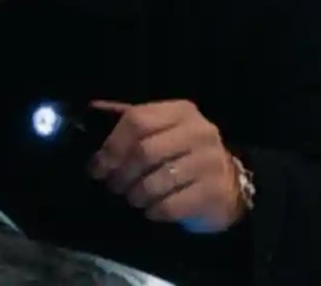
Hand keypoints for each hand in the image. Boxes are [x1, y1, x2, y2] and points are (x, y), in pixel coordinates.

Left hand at [87, 99, 244, 232]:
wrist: (229, 185)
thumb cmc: (184, 154)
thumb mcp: (161, 129)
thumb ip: (130, 119)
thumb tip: (92, 109)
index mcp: (180, 111)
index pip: (137, 120)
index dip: (111, 146)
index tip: (97, 167)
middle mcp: (199, 132)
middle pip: (144, 151)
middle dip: (121, 174)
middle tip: (113, 186)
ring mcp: (210, 162)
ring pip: (156, 182)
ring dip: (135, 195)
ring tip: (132, 198)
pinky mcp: (215, 192)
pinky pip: (171, 206)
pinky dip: (154, 211)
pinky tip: (151, 211)